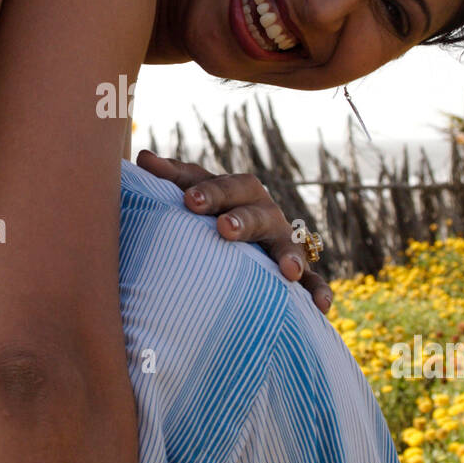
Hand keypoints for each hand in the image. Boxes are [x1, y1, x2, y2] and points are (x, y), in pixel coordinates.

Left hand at [136, 150, 332, 313]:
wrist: (238, 236)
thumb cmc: (208, 212)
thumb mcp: (192, 195)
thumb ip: (170, 179)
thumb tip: (142, 156)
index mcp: (237, 191)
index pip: (223, 187)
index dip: (208, 192)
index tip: (188, 202)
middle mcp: (263, 212)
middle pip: (255, 212)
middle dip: (242, 220)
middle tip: (224, 229)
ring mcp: (281, 240)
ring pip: (287, 244)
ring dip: (289, 256)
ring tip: (287, 271)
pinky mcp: (297, 270)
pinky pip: (313, 280)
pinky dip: (319, 290)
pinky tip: (321, 306)